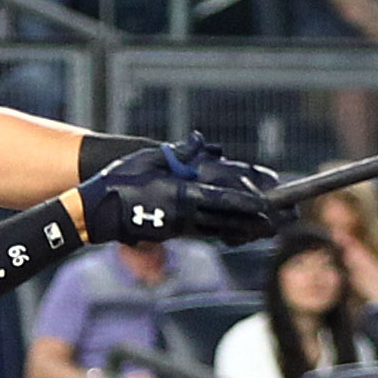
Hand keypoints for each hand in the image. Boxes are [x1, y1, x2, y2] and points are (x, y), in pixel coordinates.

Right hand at [80, 133, 285, 247]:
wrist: (94, 212)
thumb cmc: (119, 181)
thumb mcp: (147, 159)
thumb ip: (177, 154)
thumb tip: (201, 143)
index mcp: (181, 195)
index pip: (223, 200)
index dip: (249, 204)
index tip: (270, 206)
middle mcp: (185, 215)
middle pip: (229, 221)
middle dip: (258, 222)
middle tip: (283, 221)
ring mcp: (179, 228)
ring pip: (221, 230)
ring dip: (246, 229)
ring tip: (270, 228)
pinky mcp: (173, 234)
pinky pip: (207, 233)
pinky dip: (227, 232)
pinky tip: (241, 231)